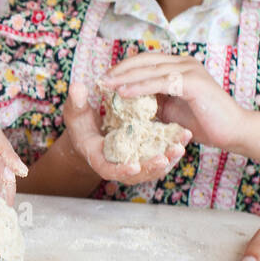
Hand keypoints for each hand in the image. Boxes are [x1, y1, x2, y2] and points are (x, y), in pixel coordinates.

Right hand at [63, 81, 189, 184]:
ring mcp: (134, 161)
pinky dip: (172, 148)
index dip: (122, 170)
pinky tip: (183, 136)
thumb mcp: (76, 114)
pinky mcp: (145, 154)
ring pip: (153, 167)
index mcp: (100, 159)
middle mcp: (119, 165)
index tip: (134, 166)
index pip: (111, 170)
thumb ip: (77, 103)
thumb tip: (78, 87)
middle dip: (152, 167)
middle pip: (137, 173)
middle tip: (164, 158)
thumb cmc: (81, 124)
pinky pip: (160, 155)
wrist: (90, 134)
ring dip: (168, 158)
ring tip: (180, 147)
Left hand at [99, 52, 247, 152]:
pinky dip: (139, 87)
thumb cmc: (204, 122)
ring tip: (105, 85)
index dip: (124, 67)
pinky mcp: (192, 82)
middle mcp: (184, 63)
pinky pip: (159, 82)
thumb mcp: (172, 109)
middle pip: (144, 60)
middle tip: (100, 79)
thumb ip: (153, 101)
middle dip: (120, 69)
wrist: (233, 131)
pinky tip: (122, 93)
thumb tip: (128, 101)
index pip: (146, 60)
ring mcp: (189, 70)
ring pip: (149, 69)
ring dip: (124, 77)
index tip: (105, 78)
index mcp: (179, 66)